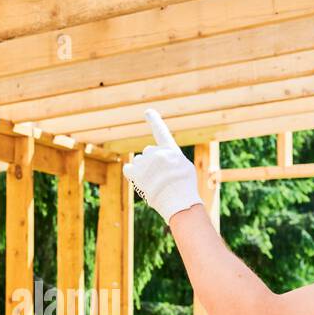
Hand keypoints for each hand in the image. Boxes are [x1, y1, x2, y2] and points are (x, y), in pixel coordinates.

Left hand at [122, 109, 202, 223]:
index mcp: (170, 150)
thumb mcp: (185, 169)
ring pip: (139, 161)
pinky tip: (140, 180)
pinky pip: (128, 168)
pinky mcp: (136, 174)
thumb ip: (172, 159)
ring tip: (153, 182)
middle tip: (160, 177)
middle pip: (148, 152)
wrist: (179, 202)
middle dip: (151, 162)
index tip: (147, 112)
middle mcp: (157, 153)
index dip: (154, 120)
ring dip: (142, 169)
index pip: (161, 132)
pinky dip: (132, 174)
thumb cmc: (184, 189)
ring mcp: (146, 163)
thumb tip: (162, 160)